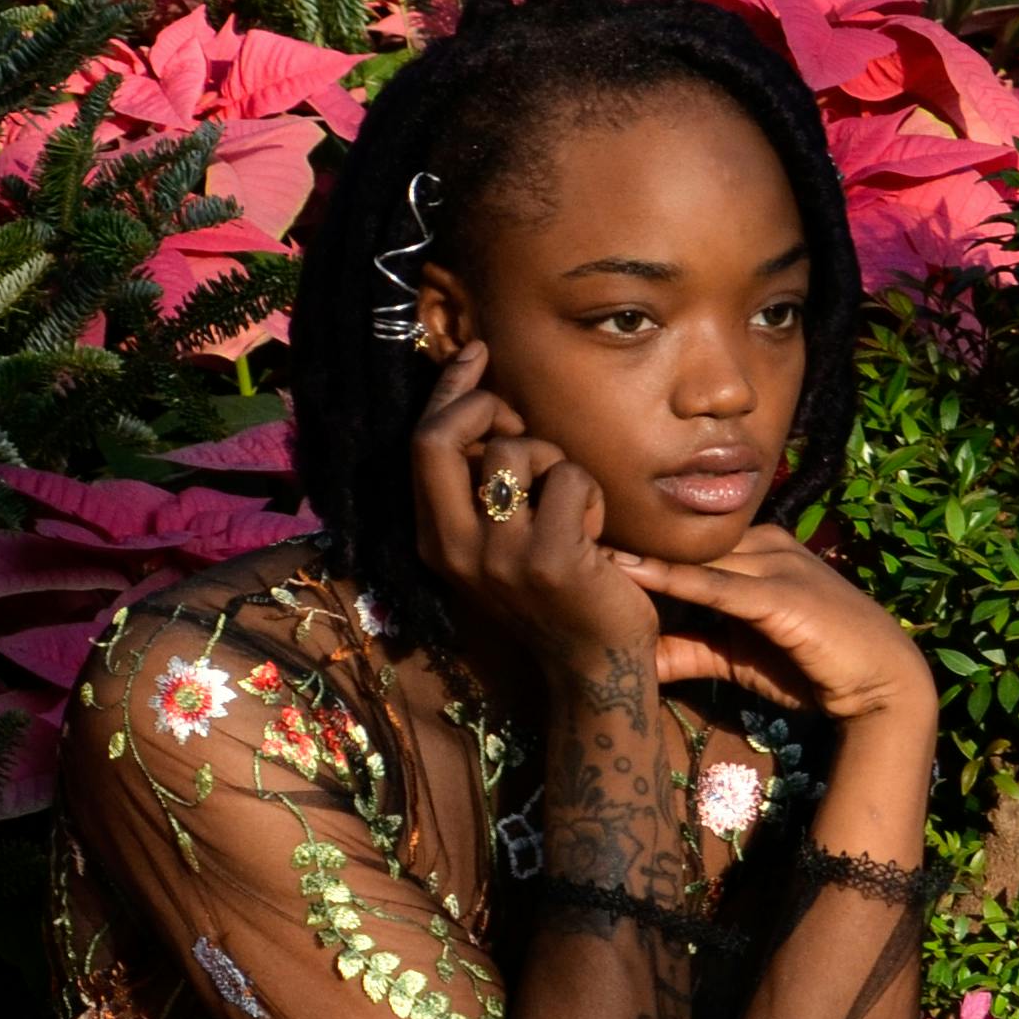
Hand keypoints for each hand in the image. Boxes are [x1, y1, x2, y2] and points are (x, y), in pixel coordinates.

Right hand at [411, 343, 651, 680]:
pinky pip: (566, 477)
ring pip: (515, 451)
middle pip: (442, 438)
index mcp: (435, 541)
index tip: (477, 353)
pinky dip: (587, 490)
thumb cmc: (558, 590)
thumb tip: (482, 397)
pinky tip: (593, 529)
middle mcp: (455, 549)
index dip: (449, 389)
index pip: (423, 443)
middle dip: (485, 405)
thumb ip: (481, 482)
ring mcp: (499, 558)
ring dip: (554, 459)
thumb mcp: (502, 538)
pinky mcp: (548, 560)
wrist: (595, 665)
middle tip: (524, 421)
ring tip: (569, 501)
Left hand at [610, 529, 937, 744]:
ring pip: (692, 555)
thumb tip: (638, 655)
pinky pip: (715, 585)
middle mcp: (764, 546)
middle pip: (682, 538)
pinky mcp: (780, 596)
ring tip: (578, 542)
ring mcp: (774, 566)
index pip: (685, 542)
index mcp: (757, 551)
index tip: (578, 538)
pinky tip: (629, 572)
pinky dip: (670, 579)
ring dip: (635, 550)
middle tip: (561, 527)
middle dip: (625, 534)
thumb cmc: (815, 669)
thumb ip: (690, 650)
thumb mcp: (738, 658)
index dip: (634, 541)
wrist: (883, 686)